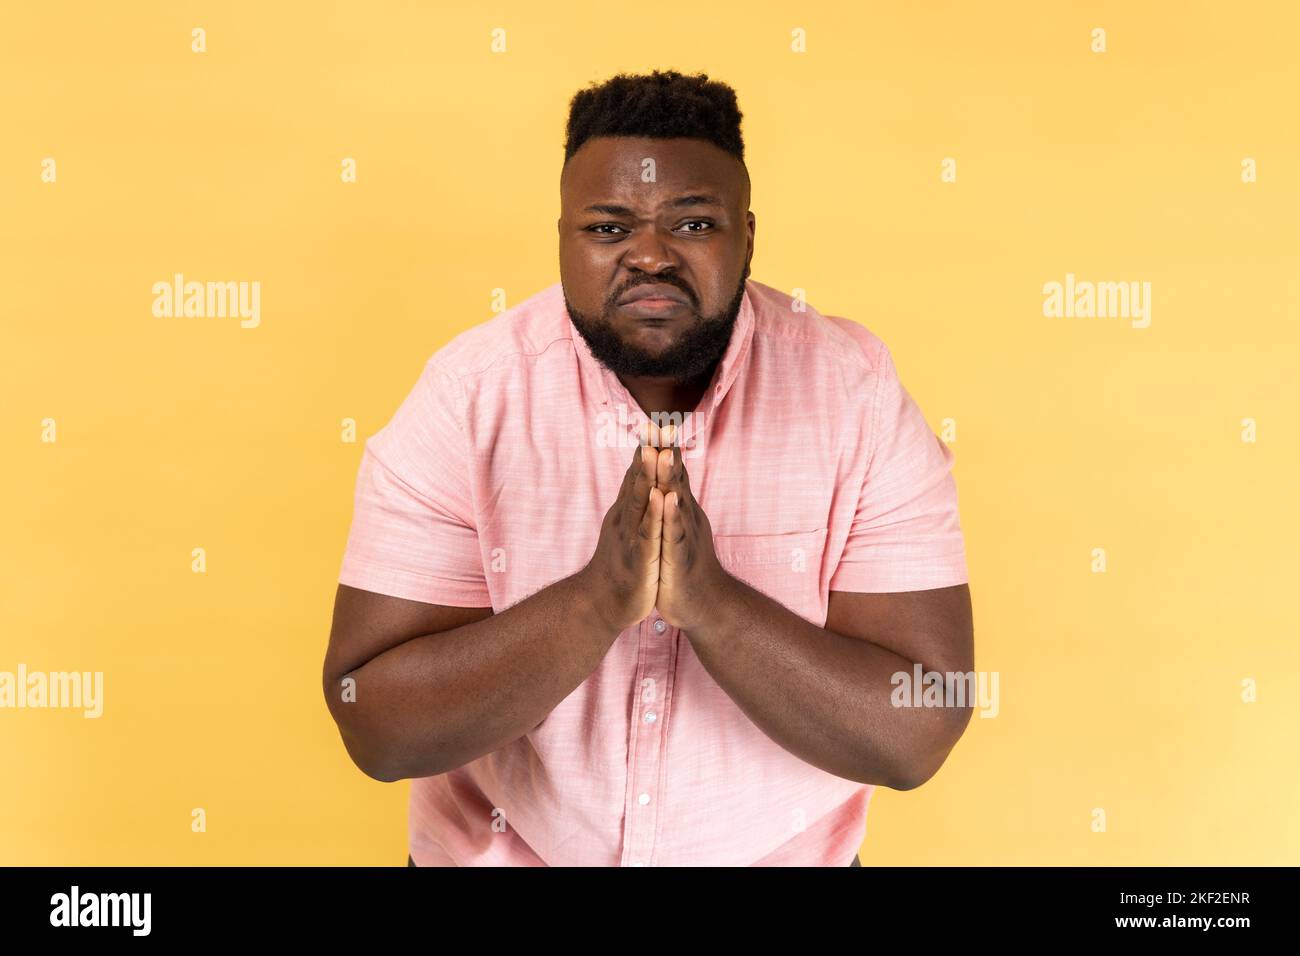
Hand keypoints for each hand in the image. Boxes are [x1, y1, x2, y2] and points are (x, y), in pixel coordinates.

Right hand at [579, 421, 666, 631]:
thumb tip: (636, 476)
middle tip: (656, 424)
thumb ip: (632, 502)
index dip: (648, 448)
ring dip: (647, 476)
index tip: (659, 421)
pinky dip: (654, 515)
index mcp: (627, 512)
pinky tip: (661, 498)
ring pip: (640, 502)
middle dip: (648, 453)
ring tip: (655, 451)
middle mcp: (625, 519)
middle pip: (637, 480)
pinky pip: (647, 534)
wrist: (601, 604)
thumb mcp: (627, 529)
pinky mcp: (638, 559)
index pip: (638, 474)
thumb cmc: (619, 565)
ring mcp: (630, 538)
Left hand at [652, 425, 729, 631]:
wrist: (703, 603)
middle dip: (668, 451)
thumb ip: (676, 501)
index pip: (672, 472)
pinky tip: (668, 501)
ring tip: (664, 453)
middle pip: (677, 478)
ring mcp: (685, 535)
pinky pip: (675, 534)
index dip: (664, 447)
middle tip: (661, 422)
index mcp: (680, 509)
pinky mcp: (680, 557)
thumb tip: (671, 477)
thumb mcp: (677, 527)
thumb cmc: (686, 564)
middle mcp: (685, 516)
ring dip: (671, 477)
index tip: (656, 419)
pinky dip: (671, 516)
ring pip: (677, 502)